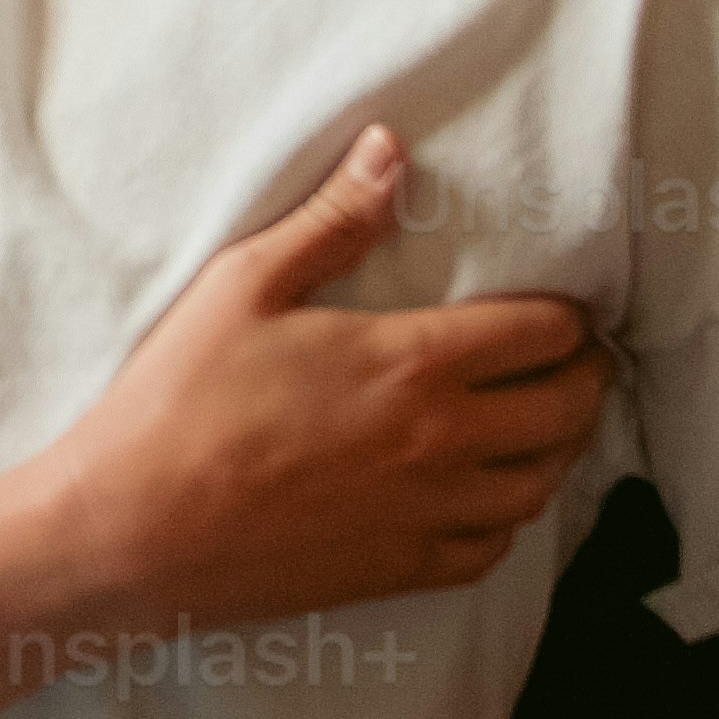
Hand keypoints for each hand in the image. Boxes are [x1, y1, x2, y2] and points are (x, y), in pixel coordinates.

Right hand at [7, 127, 606, 650]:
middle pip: (565, 411)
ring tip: (547, 420)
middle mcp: (440, 443)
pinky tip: (489, 496)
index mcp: (411, 364)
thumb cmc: (179, 401)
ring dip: (560, 448)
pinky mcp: (399, 570)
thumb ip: (332, 221)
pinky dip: (509, 517)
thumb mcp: (244, 284)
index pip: (542, 334)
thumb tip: (392, 148)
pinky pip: (494, 549)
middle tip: (578, 357)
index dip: (569, 315)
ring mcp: (425, 516)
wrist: (132, 531)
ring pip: (540, 485)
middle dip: (586, 376)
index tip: (564, 306)